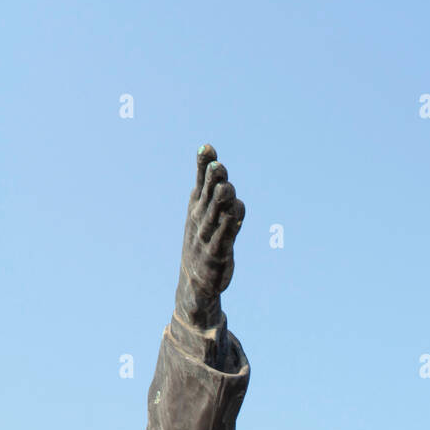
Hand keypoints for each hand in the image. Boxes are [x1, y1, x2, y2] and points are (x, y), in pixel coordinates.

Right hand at [175, 144, 244, 329]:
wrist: (195, 281)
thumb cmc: (203, 239)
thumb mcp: (203, 210)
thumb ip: (209, 184)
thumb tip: (210, 153)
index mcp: (198, 205)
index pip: (202, 181)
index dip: (204, 165)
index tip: (207, 148)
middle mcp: (200, 218)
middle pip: (209, 196)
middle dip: (214, 182)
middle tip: (219, 168)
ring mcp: (207, 236)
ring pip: (216, 216)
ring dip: (221, 203)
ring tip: (227, 188)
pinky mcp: (216, 255)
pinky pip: (223, 238)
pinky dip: (229, 227)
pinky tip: (234, 215)